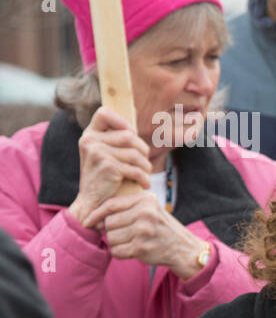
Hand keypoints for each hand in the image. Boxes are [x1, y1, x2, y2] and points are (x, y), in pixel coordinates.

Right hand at [68, 107, 151, 227]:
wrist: (92, 203)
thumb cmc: (104, 178)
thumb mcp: (104, 154)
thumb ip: (114, 140)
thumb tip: (135, 128)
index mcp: (89, 135)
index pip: (104, 113)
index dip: (121, 121)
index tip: (131, 135)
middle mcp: (90, 141)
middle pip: (129, 136)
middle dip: (142, 151)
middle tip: (143, 164)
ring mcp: (98, 152)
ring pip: (136, 153)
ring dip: (145, 166)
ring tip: (144, 175)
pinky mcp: (108, 166)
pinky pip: (136, 168)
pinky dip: (144, 178)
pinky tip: (143, 184)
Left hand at [82, 191, 208, 279]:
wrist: (183, 248)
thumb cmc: (161, 227)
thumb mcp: (150, 209)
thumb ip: (126, 206)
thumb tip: (93, 216)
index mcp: (146, 200)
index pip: (111, 205)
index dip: (96, 214)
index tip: (86, 222)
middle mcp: (145, 213)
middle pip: (109, 223)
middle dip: (112, 231)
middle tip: (126, 234)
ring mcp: (144, 231)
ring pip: (111, 238)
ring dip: (117, 243)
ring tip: (131, 241)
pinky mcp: (142, 247)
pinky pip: (116, 251)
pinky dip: (120, 253)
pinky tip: (132, 250)